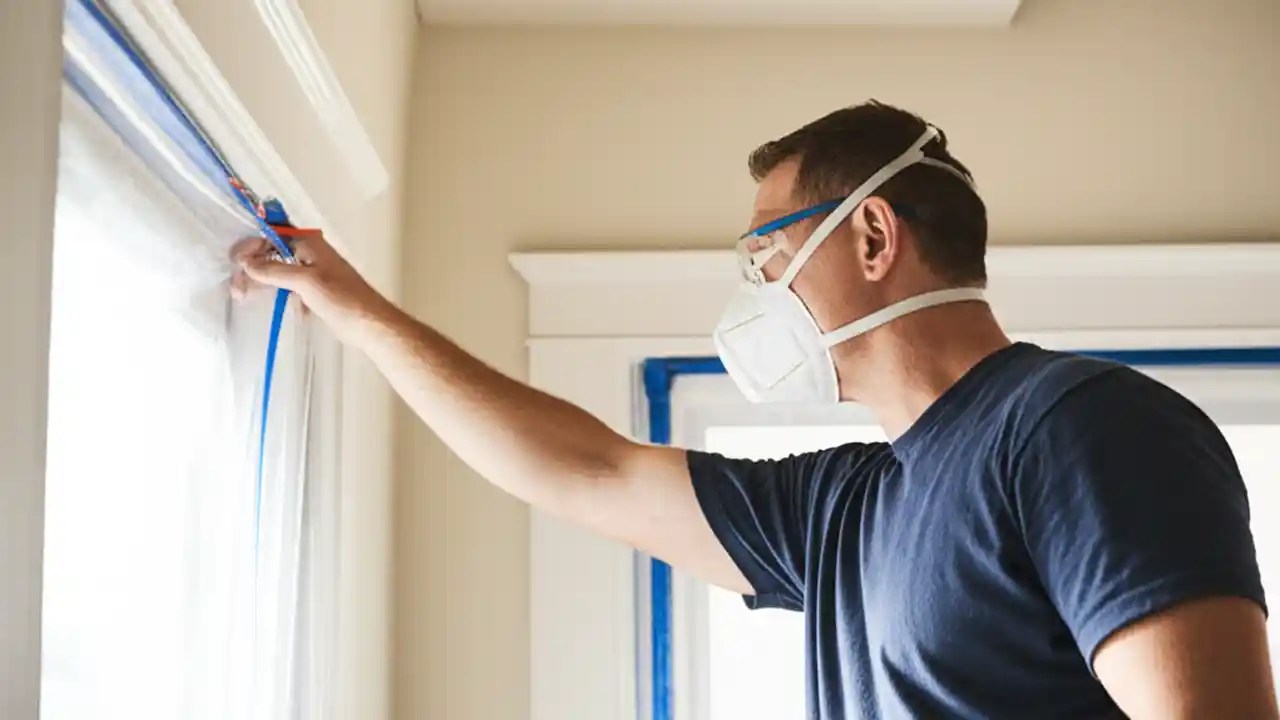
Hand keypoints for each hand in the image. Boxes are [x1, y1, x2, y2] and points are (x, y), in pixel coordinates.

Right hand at [231, 231, 395, 344]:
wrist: (369, 325)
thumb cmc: (341, 299)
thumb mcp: (305, 282)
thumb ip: (274, 270)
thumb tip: (246, 262)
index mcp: (310, 244)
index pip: (273, 234)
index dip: (252, 245)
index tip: (234, 261)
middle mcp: (310, 253)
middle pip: (273, 253)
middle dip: (252, 266)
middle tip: (236, 286)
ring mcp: (312, 272)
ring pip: (278, 271)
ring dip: (261, 281)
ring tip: (242, 295)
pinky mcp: (314, 291)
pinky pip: (287, 286)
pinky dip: (274, 292)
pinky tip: (263, 302)